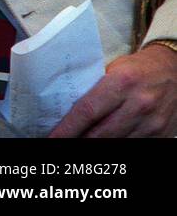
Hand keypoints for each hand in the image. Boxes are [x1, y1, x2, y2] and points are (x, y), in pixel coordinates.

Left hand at [49, 43, 176, 136]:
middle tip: (61, 142)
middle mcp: (139, 104)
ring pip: (117, 144)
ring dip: (96, 146)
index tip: (52, 137)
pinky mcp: (161, 135)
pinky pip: (134, 146)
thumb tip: (65, 109)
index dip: (67, 128)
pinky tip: (105, 142)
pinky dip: (117, 146)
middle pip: (100, 134)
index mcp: (122, 82)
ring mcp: (152, 123)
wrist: (176, 71)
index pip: (87, 111)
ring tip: (80, 142)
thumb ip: (94, 88)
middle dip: (78, 141)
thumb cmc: (139, 69)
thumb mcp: (114, 69)